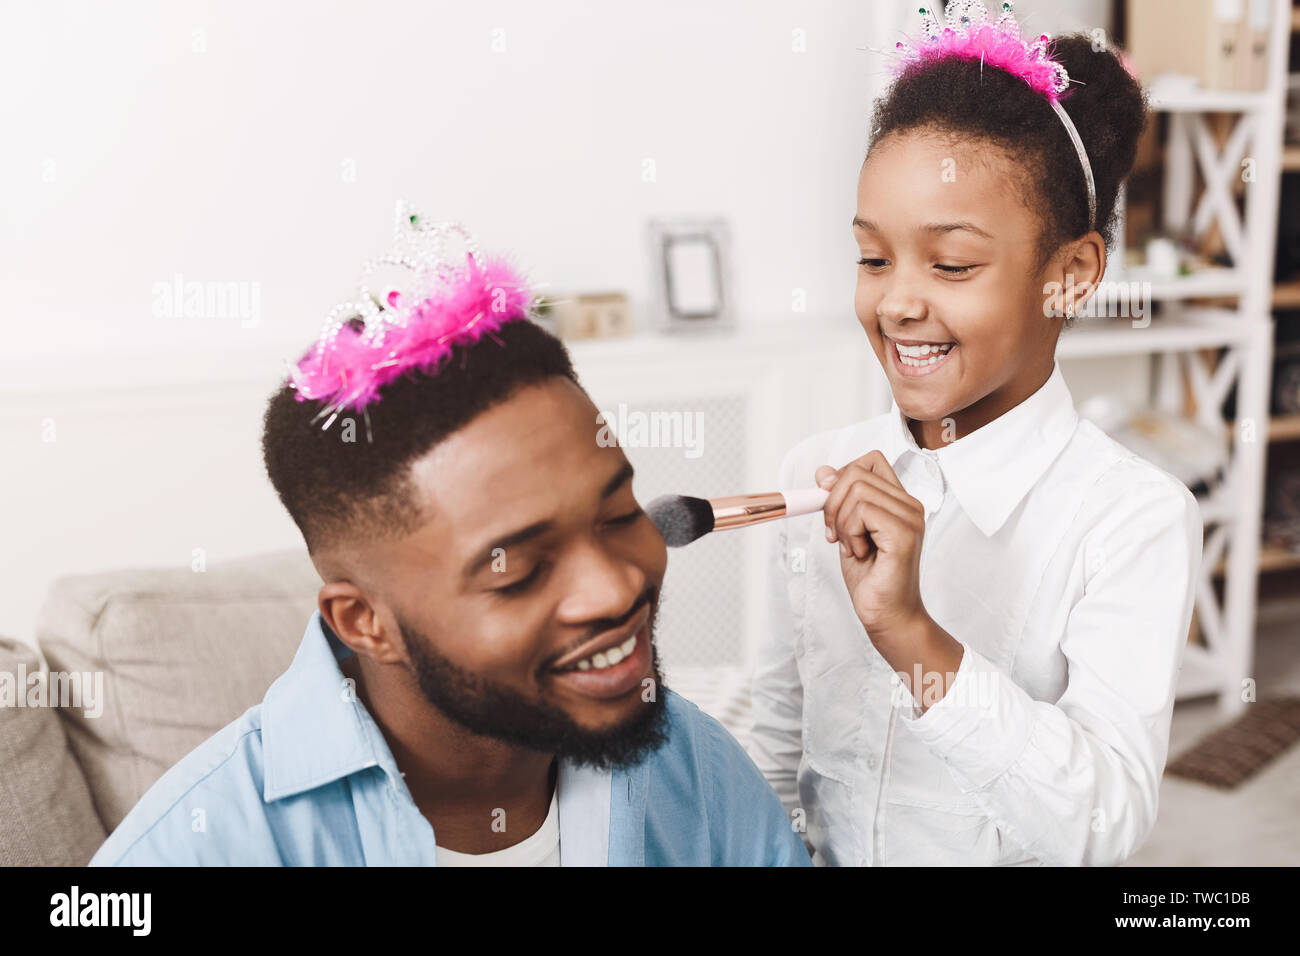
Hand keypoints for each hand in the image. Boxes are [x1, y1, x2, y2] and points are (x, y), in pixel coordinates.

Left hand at [816, 450, 926, 642]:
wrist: (887, 615)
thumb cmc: (870, 577)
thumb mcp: (846, 530)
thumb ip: (838, 500)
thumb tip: (822, 472)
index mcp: (898, 501)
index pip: (869, 460)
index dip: (842, 476)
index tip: (832, 506)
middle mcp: (909, 504)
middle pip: (856, 472)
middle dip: (832, 502)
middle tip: (836, 534)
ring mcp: (910, 518)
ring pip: (856, 490)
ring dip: (841, 522)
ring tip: (851, 547)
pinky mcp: (903, 534)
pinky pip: (861, 511)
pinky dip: (849, 533)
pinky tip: (858, 553)